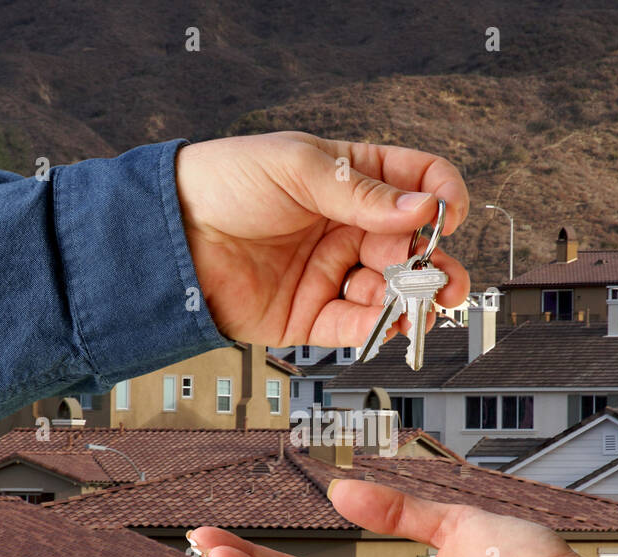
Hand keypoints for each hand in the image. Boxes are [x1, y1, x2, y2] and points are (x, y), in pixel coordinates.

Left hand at [174, 132, 470, 347]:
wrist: (170, 234)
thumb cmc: (222, 183)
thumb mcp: (297, 167)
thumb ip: (361, 192)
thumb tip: (420, 208)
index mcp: (350, 179)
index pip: (416, 184)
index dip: (440, 197)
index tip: (448, 214)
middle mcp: (347, 227)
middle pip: (413, 246)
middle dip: (436, 264)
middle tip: (445, 278)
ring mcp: (331, 272)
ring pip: (392, 291)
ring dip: (412, 299)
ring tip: (416, 304)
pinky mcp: (311, 314)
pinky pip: (355, 325)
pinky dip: (377, 327)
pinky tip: (388, 321)